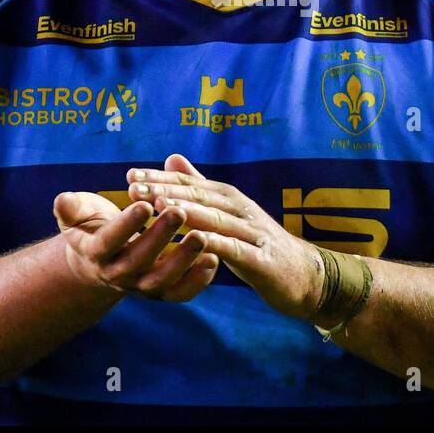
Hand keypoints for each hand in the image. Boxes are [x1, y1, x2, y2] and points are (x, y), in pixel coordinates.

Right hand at [52, 189, 218, 302]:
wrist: (101, 258)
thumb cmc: (92, 226)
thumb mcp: (78, 214)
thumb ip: (71, 208)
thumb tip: (61, 200)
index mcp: (96, 252)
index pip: (110, 241)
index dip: (126, 224)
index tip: (144, 204)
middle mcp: (118, 273)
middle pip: (138, 261)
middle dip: (160, 236)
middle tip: (178, 211)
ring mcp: (141, 285)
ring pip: (162, 280)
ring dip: (183, 260)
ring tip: (201, 236)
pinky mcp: (162, 291)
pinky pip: (180, 293)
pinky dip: (198, 281)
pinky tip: (213, 259)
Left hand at [125, 154, 324, 321]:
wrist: (304, 275)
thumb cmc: (258, 245)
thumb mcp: (227, 213)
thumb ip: (199, 186)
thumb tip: (170, 157)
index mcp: (228, 198)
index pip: (189, 184)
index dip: (159, 179)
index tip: (129, 175)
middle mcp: (240, 209)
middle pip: (199, 196)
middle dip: (165, 190)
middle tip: (133, 186)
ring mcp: (252, 232)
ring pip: (215, 218)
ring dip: (187, 210)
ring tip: (158, 205)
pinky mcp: (261, 259)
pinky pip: (236, 249)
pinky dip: (216, 243)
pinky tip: (196, 240)